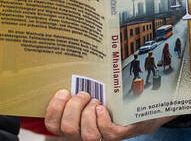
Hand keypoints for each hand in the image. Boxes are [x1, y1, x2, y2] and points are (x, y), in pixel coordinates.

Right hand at [44, 89, 172, 140]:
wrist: (137, 105)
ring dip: (89, 114)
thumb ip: (76, 82)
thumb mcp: (90, 88)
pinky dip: (103, 118)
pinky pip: (106, 132)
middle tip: (84, 94)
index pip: (52, 125)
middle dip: (74, 107)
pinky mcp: (117, 135)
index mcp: (72, 123)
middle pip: (67, 129)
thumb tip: (63, 58)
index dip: (54, 109)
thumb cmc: (108, 95)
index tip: (63, 91)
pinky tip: (104, 108)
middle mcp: (83, 134)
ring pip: (87, 135)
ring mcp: (101, 137)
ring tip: (96, 100)